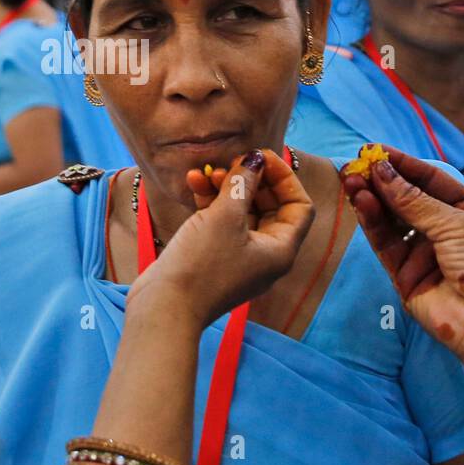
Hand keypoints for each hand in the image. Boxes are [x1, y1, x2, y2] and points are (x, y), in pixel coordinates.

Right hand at [131, 149, 314, 326]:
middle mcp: (266, 255)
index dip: (284, 177)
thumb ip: (243, 184)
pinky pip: (221, 222)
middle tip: (232, 161)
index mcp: (281, 250)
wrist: (163, 307)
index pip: (299, 206)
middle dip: (252, 180)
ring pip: (243, 212)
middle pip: (271, 206)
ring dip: (227, 187)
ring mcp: (240, 256)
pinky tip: (194, 182)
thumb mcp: (225, 216)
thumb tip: (256, 158)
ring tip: (206, 171)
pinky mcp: (215, 256)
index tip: (261, 157)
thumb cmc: (201, 264)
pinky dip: (211, 202)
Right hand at [342, 147, 463, 362]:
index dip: (406, 166)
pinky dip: (373, 223)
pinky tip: (362, 202)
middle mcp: (447, 233)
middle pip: (409, 201)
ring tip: (353, 180)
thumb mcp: (457, 222)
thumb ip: (415, 200)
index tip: (378, 151)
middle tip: (358, 163)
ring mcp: (425, 255)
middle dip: (384, 182)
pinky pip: (386, 244)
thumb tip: (382, 171)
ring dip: (373, 200)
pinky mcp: (405, 276)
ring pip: (393, 222)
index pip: (434, 182)